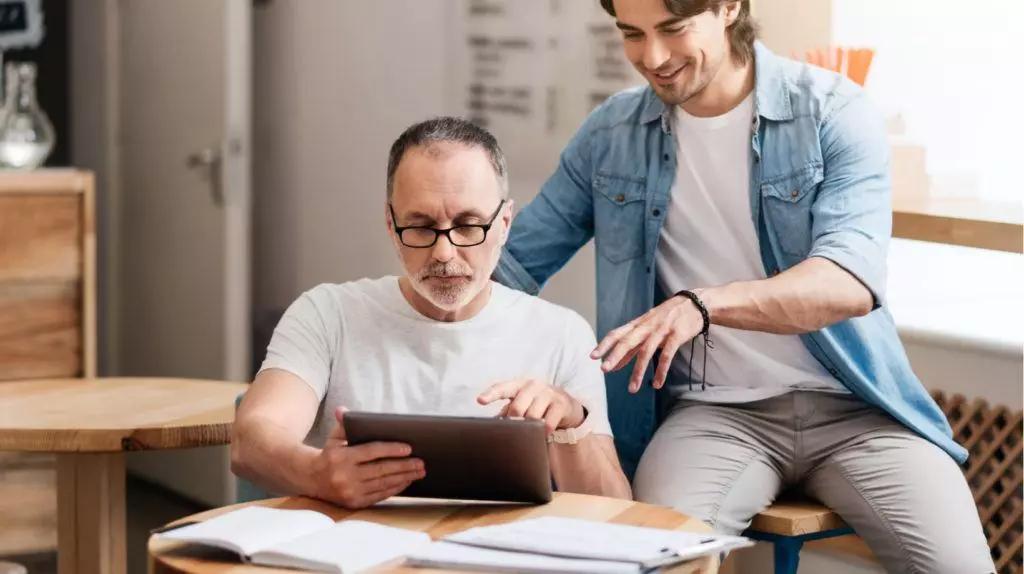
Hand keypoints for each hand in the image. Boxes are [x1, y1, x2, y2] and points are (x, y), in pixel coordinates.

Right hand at [310, 407, 424, 508]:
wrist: (310, 478)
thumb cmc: (329, 454)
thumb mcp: (334, 437)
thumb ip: (343, 424)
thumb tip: (343, 410)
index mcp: (341, 457)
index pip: (371, 452)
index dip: (391, 450)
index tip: (409, 448)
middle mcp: (345, 476)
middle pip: (381, 470)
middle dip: (404, 466)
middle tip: (421, 463)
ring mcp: (349, 491)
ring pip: (382, 484)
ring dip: (404, 478)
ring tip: (419, 472)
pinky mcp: (353, 503)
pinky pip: (379, 495)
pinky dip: (394, 489)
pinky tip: (406, 482)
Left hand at [477, 379, 584, 433]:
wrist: (566, 405)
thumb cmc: (537, 404)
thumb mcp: (521, 404)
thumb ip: (506, 412)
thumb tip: (490, 424)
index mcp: (519, 385)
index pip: (502, 388)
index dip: (491, 394)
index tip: (480, 400)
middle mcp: (533, 385)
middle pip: (517, 407)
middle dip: (514, 421)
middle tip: (515, 429)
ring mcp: (548, 393)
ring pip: (532, 416)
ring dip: (530, 427)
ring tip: (530, 431)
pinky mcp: (561, 403)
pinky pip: (548, 422)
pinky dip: (543, 431)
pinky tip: (543, 433)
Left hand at [591, 295, 703, 392]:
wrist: (696, 304)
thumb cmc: (668, 318)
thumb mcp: (648, 328)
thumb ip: (632, 346)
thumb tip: (614, 365)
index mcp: (638, 324)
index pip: (617, 333)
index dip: (604, 344)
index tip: (592, 356)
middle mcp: (647, 326)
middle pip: (628, 341)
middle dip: (615, 355)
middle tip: (604, 370)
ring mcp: (662, 330)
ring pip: (646, 351)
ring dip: (638, 371)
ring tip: (632, 389)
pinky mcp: (677, 336)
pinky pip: (667, 355)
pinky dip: (661, 371)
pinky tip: (657, 384)